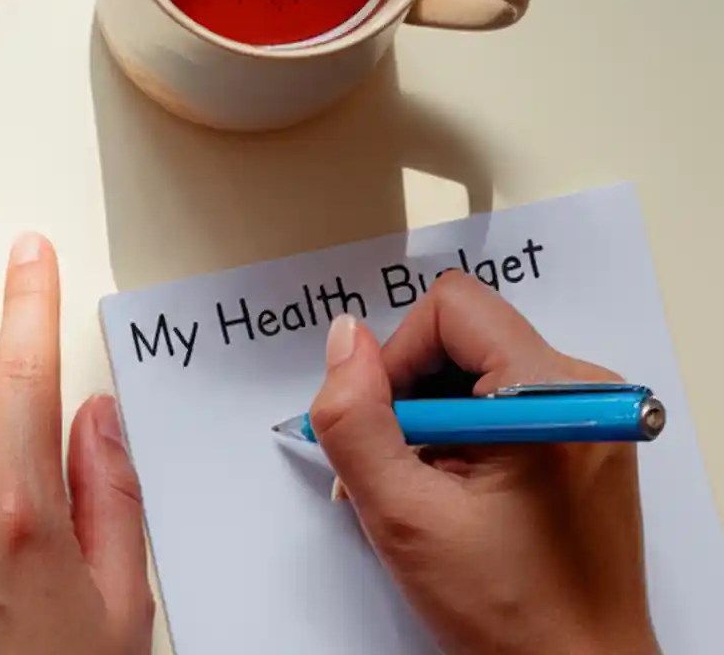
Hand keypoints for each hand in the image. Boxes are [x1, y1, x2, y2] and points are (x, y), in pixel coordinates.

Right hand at [309, 273, 657, 654]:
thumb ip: (357, 421)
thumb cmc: (513, 614)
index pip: (452, 309)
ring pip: (472, 374)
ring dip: (426, 424)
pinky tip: (446, 496)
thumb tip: (344, 343)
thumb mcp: (405, 515)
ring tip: (418, 492)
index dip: (397, 358)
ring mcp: (580, 418)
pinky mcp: (574, 442)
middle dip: (407, 397)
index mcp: (551, 395)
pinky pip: (494, 406)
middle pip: (461, 338)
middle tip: (393, 469)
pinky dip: (455, 441)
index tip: (384, 424)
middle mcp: (580, 391)